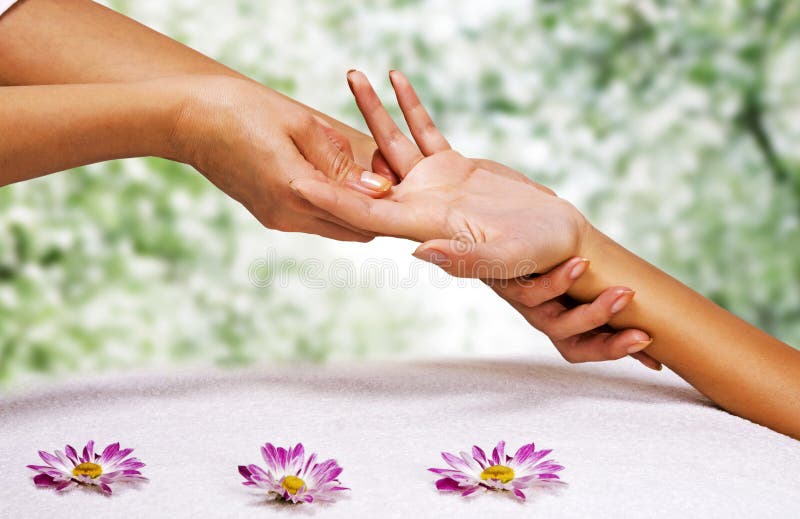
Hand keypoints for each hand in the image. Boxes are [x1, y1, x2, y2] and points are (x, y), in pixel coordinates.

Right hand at [170, 75, 394, 241]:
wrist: (187, 121)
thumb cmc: (241, 110)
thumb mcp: (298, 124)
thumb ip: (340, 160)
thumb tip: (379, 188)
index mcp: (298, 192)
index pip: (362, 215)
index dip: (388, 200)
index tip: (401, 176)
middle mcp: (289, 216)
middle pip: (354, 229)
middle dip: (376, 210)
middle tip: (387, 176)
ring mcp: (277, 220)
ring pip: (336, 226)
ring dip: (354, 206)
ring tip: (360, 168)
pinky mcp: (269, 215)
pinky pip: (315, 218)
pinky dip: (332, 203)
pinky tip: (332, 170)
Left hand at [289, 70, 588, 274]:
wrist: (555, 235)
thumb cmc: (535, 254)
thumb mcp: (504, 258)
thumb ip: (464, 259)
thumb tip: (419, 252)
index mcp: (422, 225)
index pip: (364, 212)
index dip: (330, 197)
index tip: (296, 180)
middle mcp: (418, 204)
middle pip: (365, 172)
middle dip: (334, 148)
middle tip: (304, 120)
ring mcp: (433, 182)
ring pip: (393, 140)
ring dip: (372, 108)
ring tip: (352, 74)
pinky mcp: (452, 165)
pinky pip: (425, 130)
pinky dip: (411, 105)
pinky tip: (395, 80)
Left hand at [488, 257, 660, 369]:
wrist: (481, 221)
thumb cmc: (536, 245)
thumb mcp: (573, 264)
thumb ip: (601, 277)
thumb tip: (643, 286)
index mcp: (559, 315)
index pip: (589, 346)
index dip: (617, 352)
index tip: (653, 356)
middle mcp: (541, 314)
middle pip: (572, 344)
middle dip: (610, 344)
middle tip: (644, 333)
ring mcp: (522, 301)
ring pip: (553, 323)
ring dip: (592, 312)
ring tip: (623, 293)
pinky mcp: (505, 282)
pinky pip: (529, 292)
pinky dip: (558, 282)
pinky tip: (582, 263)